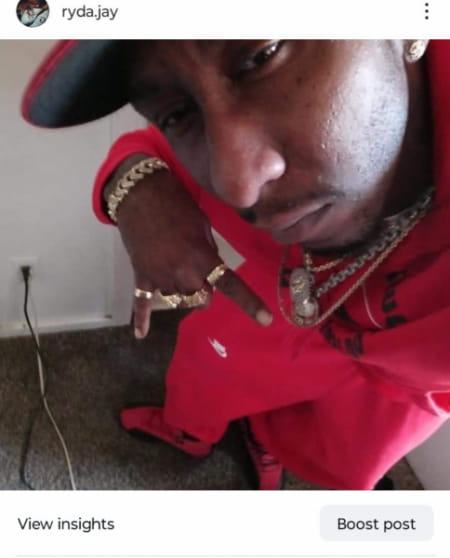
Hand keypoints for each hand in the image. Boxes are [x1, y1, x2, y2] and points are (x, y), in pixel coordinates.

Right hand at [114, 169, 272, 338]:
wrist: (139, 193)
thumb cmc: (177, 204)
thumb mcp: (203, 225)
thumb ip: (209, 253)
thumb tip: (210, 271)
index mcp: (203, 259)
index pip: (231, 286)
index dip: (250, 303)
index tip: (266, 320)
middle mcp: (183, 274)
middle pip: (203, 299)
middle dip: (206, 289)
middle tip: (199, 269)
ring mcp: (160, 278)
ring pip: (179, 300)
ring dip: (183, 292)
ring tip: (176, 269)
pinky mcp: (141, 277)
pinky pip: (141, 304)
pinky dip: (141, 319)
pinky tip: (141, 334)